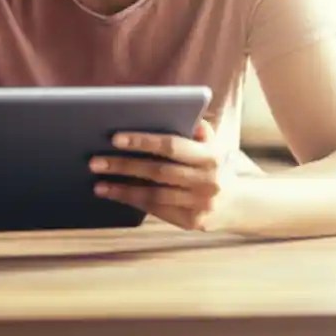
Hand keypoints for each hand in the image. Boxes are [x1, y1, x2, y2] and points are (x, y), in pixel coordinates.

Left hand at [89, 119, 233, 231]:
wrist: (240, 204)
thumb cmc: (215, 166)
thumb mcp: (213, 144)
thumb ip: (198, 129)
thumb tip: (177, 113)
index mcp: (211, 156)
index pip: (171, 145)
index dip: (143, 141)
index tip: (115, 138)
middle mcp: (208, 181)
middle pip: (158, 172)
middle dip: (123, 166)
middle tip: (95, 162)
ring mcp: (201, 204)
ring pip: (154, 195)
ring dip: (122, 189)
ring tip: (98, 183)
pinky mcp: (193, 222)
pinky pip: (158, 210)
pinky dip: (134, 201)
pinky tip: (115, 195)